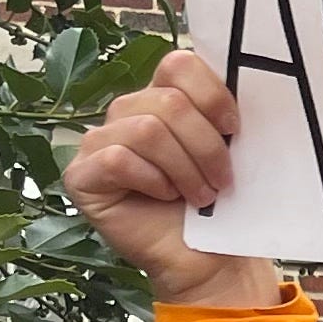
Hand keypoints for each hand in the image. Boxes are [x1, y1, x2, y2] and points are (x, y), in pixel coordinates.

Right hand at [62, 46, 279, 308]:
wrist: (206, 258)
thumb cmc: (218, 205)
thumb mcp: (229, 150)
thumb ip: (222, 113)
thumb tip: (242, 81)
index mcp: (162, 95)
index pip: (179, 63)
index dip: (212, 94)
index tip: (235, 128)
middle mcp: (126, 111)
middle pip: (170, 102)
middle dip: (206, 146)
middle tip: (221, 180)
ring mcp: (97, 142)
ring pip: (147, 130)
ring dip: (184, 168)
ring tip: (199, 195)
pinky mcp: (80, 175)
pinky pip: (118, 159)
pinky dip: (152, 180)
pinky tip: (163, 197)